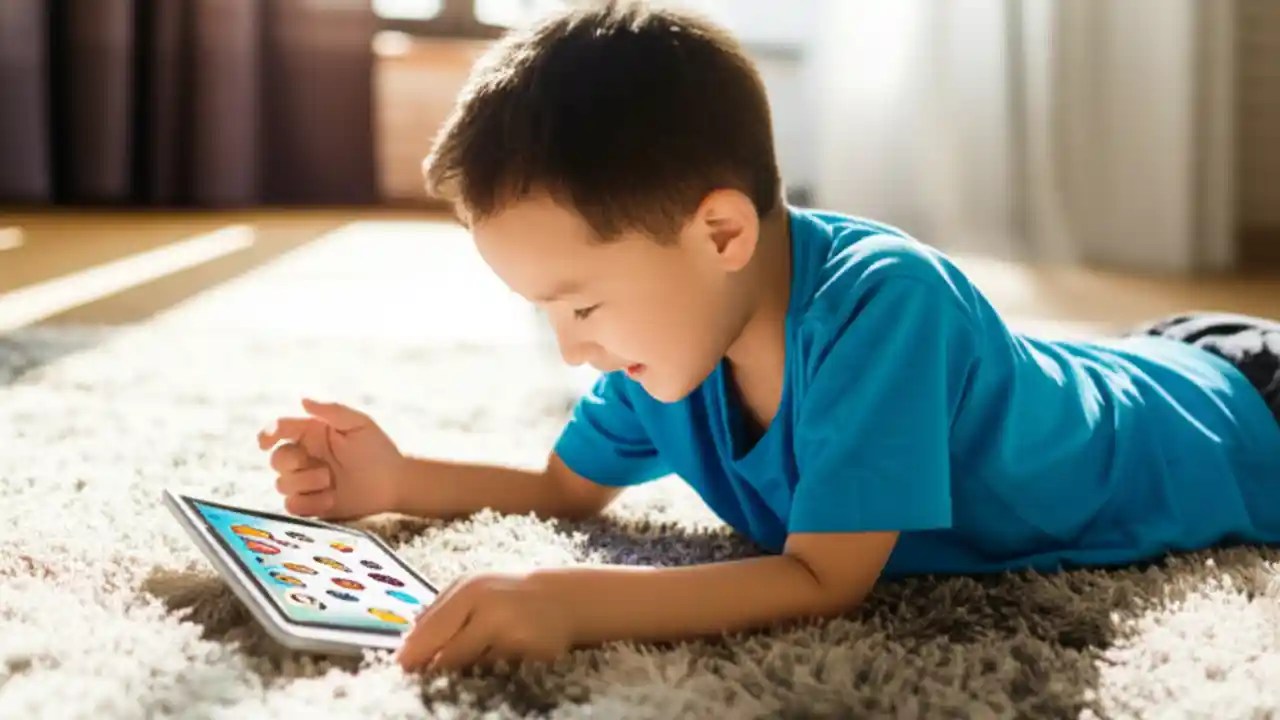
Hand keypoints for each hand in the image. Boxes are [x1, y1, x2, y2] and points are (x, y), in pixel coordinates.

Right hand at [257, 398, 405, 519]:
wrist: (394, 482)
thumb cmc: (378, 449)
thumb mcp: (359, 424)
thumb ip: (332, 410)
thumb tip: (303, 400)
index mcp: (311, 434)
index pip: (279, 430)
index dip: (267, 435)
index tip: (266, 442)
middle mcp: (305, 456)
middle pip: (277, 459)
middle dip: (292, 464)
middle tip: (321, 468)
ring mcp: (306, 481)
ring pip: (282, 484)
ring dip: (304, 484)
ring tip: (330, 482)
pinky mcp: (311, 503)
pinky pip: (292, 506)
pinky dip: (309, 503)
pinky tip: (330, 499)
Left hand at [396, 572, 574, 671]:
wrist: (562, 599)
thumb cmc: (508, 596)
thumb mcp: (473, 593)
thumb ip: (443, 615)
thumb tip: (407, 647)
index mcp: (468, 589)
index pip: (429, 629)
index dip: (413, 654)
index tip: (401, 670)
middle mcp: (487, 605)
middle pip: (446, 653)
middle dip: (431, 669)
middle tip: (422, 679)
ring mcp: (509, 628)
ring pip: (470, 664)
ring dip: (459, 671)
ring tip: (461, 667)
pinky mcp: (528, 648)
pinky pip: (495, 668)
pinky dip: (487, 670)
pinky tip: (491, 662)